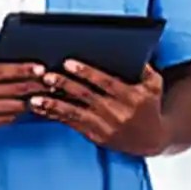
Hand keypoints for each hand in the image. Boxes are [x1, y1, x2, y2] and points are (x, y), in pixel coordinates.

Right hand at [0, 40, 46, 134]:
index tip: (39, 68)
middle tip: (50, 82)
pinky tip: (28, 106)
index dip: (22, 69)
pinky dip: (19, 113)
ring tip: (44, 94)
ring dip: (30, 101)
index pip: (0, 71)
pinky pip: (5, 120)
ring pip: (10, 107)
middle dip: (33, 86)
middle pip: (10, 90)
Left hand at [28, 60, 167, 156]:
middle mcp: (118, 113)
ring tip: (36, 98)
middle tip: (46, 76)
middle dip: (65, 86)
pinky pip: (73, 125)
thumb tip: (131, 49)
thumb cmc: (150, 106)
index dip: (86, 72)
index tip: (68, 63)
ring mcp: (106, 127)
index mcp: (132, 97)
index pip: (106, 82)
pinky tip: (41, 109)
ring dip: (54, 106)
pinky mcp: (96, 137)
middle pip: (87, 97)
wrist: (152, 140)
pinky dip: (56, 116)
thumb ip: (144, 68)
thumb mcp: (155, 84)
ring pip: (76, 114)